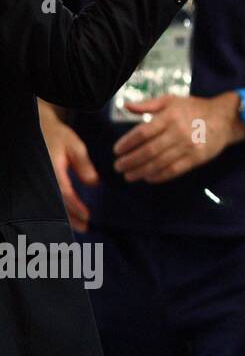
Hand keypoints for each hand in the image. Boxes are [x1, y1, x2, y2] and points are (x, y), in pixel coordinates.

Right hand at [39, 108, 98, 232]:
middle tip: (85, 228)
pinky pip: (47, 198)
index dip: (75, 206)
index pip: (64, 193)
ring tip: (79, 226)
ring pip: (50, 203)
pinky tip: (67, 216)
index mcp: (52, 169)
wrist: (38, 128)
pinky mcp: (38, 182)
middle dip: (70, 217)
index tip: (87, 216)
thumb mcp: (75, 146)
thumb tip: (95, 183)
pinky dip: (58, 208)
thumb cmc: (57, 136)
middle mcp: (43, 178)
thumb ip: (84, 165)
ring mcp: (39, 181)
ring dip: (64, 216)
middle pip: (56, 203)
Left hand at [111, 93, 239, 183]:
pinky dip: (159, 176)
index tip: (116, 150)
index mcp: (170, 116)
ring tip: (129, 175)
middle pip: (148, 150)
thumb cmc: (195, 108)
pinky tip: (148, 178)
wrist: (226, 118)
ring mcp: (188, 147)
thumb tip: (126, 106)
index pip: (143, 133)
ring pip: (159, 163)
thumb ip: (148, 104)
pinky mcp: (196, 158)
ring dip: (140, 171)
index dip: (127, 143)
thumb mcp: (172, 100)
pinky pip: (174, 170)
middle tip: (118, 166)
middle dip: (130, 161)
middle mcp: (178, 132)